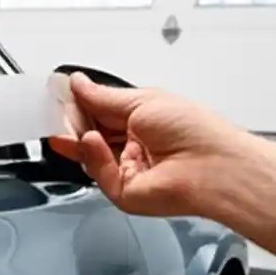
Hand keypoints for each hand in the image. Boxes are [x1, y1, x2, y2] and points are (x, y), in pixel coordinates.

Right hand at [48, 73, 256, 217]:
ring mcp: (128, 170)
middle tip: (62, 110)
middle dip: (74, 122)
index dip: (80, 104)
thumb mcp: (142, 100)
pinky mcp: (124, 191)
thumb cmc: (194, 130)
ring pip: (88, 155)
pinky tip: (91, 141)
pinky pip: (97, 173)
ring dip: (79, 138)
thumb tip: (77, 82)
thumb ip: (102, 96)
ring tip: (75, 126)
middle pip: (90, 134)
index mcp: (141, 121)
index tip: (62, 94)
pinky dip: (92, 156)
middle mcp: (134, 146)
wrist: (213, 166)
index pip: (100, 112)